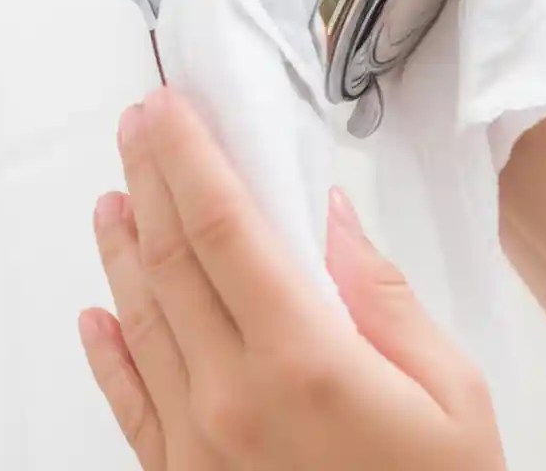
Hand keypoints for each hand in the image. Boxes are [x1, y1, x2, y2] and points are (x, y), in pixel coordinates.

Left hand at [79, 87, 506, 469]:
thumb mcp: (450, 390)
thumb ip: (379, 296)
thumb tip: (327, 219)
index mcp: (305, 361)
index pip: (224, 228)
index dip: (189, 158)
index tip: (168, 109)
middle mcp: (232, 399)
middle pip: (171, 261)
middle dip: (149, 182)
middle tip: (137, 128)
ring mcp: (197, 446)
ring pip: (141, 322)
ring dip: (120, 252)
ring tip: (112, 198)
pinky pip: (130, 406)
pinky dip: (108, 354)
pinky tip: (95, 316)